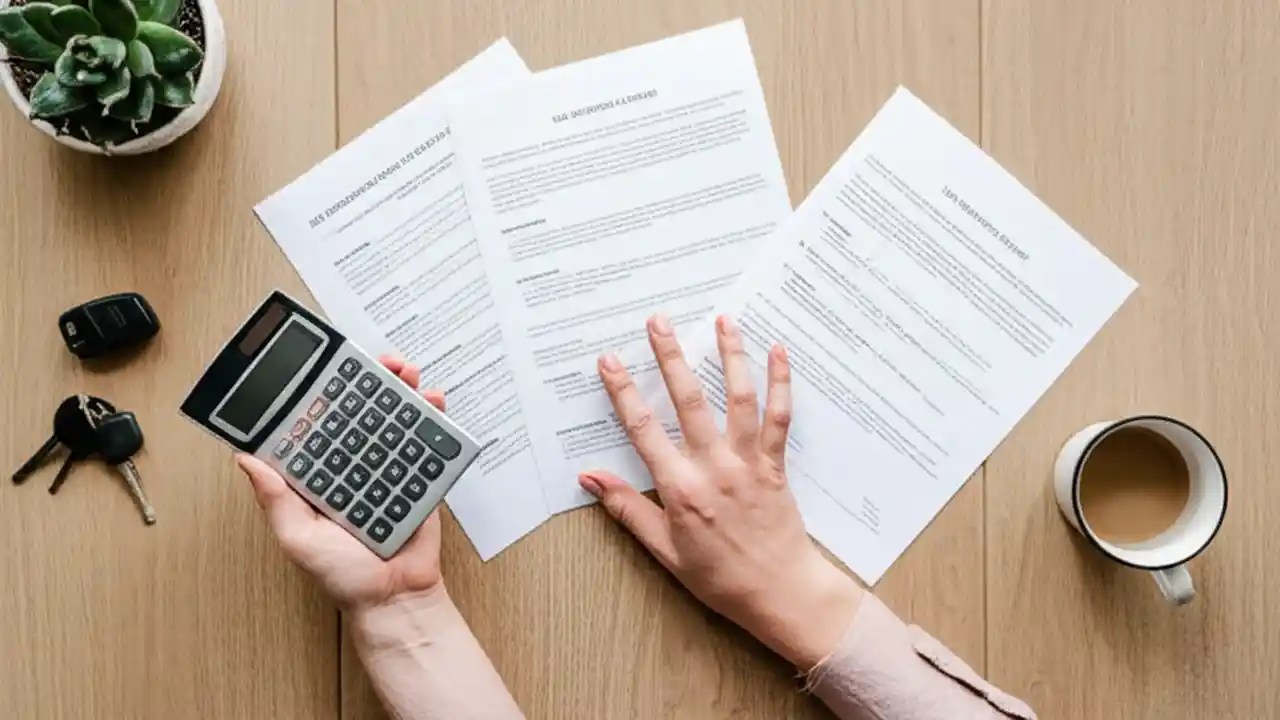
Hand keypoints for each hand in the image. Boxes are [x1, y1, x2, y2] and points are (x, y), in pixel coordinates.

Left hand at [237, 355, 447, 610]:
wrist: (396, 599)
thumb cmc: (343, 577)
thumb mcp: (298, 538)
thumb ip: (275, 499)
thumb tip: (245, 459)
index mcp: (317, 475)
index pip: (315, 423)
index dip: (320, 393)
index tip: (326, 369)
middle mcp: (350, 465)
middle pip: (358, 410)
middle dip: (368, 380)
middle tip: (375, 362)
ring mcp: (385, 467)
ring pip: (393, 418)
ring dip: (401, 390)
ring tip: (406, 374)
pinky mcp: (418, 476)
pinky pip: (425, 441)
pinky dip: (432, 418)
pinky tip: (432, 402)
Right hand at [580, 314, 863, 668]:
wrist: (779, 593)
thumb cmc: (720, 578)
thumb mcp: (664, 550)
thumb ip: (628, 508)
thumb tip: (590, 477)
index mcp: (680, 489)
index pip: (643, 430)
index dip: (623, 392)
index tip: (610, 361)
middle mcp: (713, 468)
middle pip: (688, 401)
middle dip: (670, 357)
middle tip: (658, 321)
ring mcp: (748, 463)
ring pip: (738, 399)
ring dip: (730, 356)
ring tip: (722, 320)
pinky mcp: (776, 465)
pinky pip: (780, 417)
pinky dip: (780, 382)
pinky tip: (777, 352)